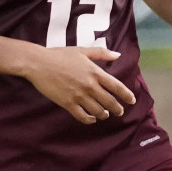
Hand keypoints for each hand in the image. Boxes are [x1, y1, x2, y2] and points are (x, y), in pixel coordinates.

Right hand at [23, 45, 137, 124]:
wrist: (39, 64)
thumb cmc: (60, 55)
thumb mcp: (82, 50)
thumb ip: (101, 53)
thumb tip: (118, 55)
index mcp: (95, 72)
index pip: (117, 86)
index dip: (126, 95)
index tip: (132, 100)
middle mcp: (90, 85)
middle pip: (110, 102)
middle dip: (117, 108)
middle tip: (120, 111)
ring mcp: (79, 96)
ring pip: (98, 111)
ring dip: (104, 114)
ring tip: (104, 114)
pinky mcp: (68, 104)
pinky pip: (83, 116)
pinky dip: (89, 120)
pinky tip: (91, 119)